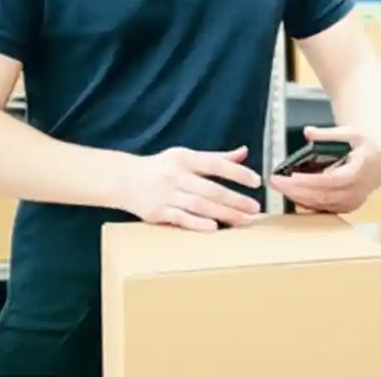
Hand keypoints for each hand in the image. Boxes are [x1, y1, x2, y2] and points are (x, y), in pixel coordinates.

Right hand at [118, 146, 261, 231]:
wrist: (124, 180)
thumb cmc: (161, 168)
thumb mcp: (186, 156)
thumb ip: (216, 157)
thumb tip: (244, 152)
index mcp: (185, 159)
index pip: (216, 165)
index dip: (238, 172)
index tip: (256, 181)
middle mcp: (176, 175)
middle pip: (210, 189)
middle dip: (235, 200)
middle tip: (255, 207)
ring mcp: (166, 195)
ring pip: (199, 206)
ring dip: (223, 213)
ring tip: (243, 219)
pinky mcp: (157, 212)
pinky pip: (181, 218)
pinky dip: (197, 223)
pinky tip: (215, 227)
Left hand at [270, 125, 380, 213]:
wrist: (380, 160)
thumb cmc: (364, 144)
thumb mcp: (350, 132)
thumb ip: (328, 133)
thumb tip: (308, 132)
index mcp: (361, 169)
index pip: (333, 179)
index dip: (310, 180)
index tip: (291, 176)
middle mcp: (358, 190)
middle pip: (323, 195)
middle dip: (296, 190)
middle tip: (275, 181)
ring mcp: (353, 202)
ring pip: (321, 204)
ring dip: (297, 197)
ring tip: (279, 186)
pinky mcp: (347, 208)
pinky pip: (324, 209)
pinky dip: (306, 202)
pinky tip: (292, 193)